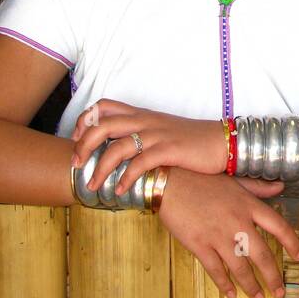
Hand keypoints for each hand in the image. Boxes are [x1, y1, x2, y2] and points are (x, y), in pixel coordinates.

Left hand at [71, 99, 225, 190]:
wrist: (222, 142)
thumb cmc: (191, 140)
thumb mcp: (162, 130)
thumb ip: (140, 134)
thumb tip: (116, 150)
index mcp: (142, 114)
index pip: (104, 106)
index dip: (84, 120)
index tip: (76, 139)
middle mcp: (146, 121)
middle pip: (102, 125)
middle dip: (83, 144)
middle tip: (76, 163)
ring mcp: (157, 134)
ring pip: (117, 147)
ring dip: (100, 168)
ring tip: (93, 186)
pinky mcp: (169, 150)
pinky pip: (140, 163)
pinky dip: (126, 178)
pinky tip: (121, 190)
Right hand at [157, 169, 298, 297]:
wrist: (170, 180)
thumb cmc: (201, 178)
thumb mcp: (233, 179)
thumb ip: (258, 187)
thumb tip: (281, 187)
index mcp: (248, 205)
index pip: (279, 226)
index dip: (292, 243)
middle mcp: (237, 222)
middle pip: (262, 255)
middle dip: (273, 276)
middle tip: (280, 291)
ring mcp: (218, 235)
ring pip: (240, 268)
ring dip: (251, 286)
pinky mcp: (199, 245)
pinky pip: (216, 270)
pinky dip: (224, 284)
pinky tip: (231, 294)